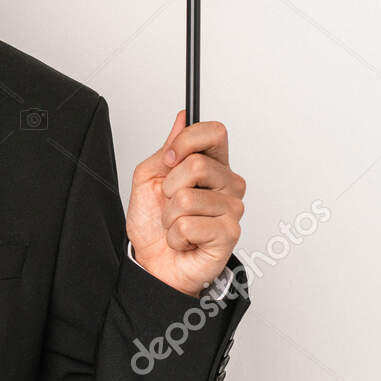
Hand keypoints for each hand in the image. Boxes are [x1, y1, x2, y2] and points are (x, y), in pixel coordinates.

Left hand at [127, 110, 245, 296]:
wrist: (153, 263)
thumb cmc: (154, 223)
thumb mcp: (148, 179)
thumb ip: (166, 150)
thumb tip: (182, 118)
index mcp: (212, 166)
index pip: (215, 133)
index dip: (187, 140)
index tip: (169, 158)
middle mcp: (228, 185)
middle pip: (197, 164)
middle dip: (169, 186)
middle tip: (171, 202)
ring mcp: (232, 210)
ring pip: (186, 198)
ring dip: (169, 215)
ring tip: (176, 224)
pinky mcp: (229, 234)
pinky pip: (188, 224)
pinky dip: (175, 234)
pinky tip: (184, 240)